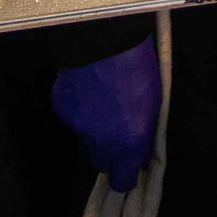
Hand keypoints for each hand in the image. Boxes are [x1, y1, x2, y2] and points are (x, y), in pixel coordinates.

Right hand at [51, 35, 163, 191]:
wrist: (105, 37)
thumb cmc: (138, 67)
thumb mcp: (154, 104)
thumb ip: (144, 135)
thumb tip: (139, 153)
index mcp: (128, 141)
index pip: (122, 180)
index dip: (126, 174)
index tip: (130, 166)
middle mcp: (100, 140)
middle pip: (101, 162)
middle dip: (110, 153)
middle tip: (118, 131)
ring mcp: (78, 125)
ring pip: (86, 138)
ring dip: (95, 127)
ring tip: (104, 100)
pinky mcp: (62, 108)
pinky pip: (73, 117)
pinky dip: (80, 109)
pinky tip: (88, 88)